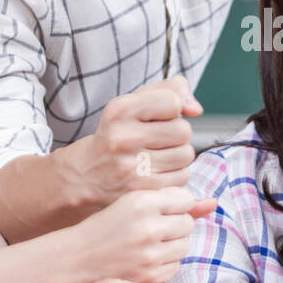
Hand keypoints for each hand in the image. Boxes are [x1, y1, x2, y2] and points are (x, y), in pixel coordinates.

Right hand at [61, 77, 202, 209]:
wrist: (86, 176)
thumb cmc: (116, 135)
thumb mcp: (133, 104)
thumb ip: (169, 91)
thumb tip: (196, 109)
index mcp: (119, 111)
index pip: (172, 101)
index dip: (172, 108)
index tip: (159, 116)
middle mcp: (123, 138)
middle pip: (183, 130)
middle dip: (177, 133)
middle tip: (158, 139)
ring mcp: (132, 167)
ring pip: (186, 154)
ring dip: (178, 155)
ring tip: (157, 155)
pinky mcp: (143, 191)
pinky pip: (182, 177)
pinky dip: (176, 174)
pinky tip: (157, 172)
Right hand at [68, 187, 214, 282]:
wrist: (79, 256)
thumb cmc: (110, 224)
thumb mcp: (136, 202)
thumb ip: (174, 201)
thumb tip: (215, 203)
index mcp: (142, 201)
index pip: (185, 199)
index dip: (173, 206)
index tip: (156, 211)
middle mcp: (147, 226)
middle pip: (187, 224)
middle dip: (174, 226)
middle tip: (151, 228)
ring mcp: (149, 252)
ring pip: (184, 245)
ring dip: (172, 245)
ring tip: (147, 243)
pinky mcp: (149, 275)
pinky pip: (175, 266)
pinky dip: (164, 263)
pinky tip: (145, 258)